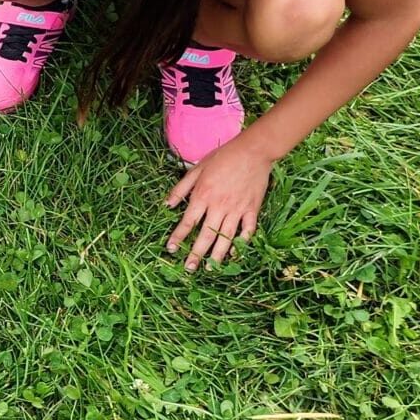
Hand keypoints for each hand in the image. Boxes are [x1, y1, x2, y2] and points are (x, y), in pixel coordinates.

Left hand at [163, 136, 274, 270]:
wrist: (253, 151)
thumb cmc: (223, 157)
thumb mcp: (197, 168)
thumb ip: (181, 188)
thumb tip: (166, 204)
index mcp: (202, 196)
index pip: (187, 221)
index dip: (178, 236)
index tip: (170, 249)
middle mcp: (219, 206)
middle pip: (205, 235)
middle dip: (196, 253)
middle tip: (188, 268)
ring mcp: (237, 210)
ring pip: (225, 237)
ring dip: (217, 255)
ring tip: (210, 269)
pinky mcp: (252, 210)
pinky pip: (247, 231)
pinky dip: (241, 244)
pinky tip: (235, 254)